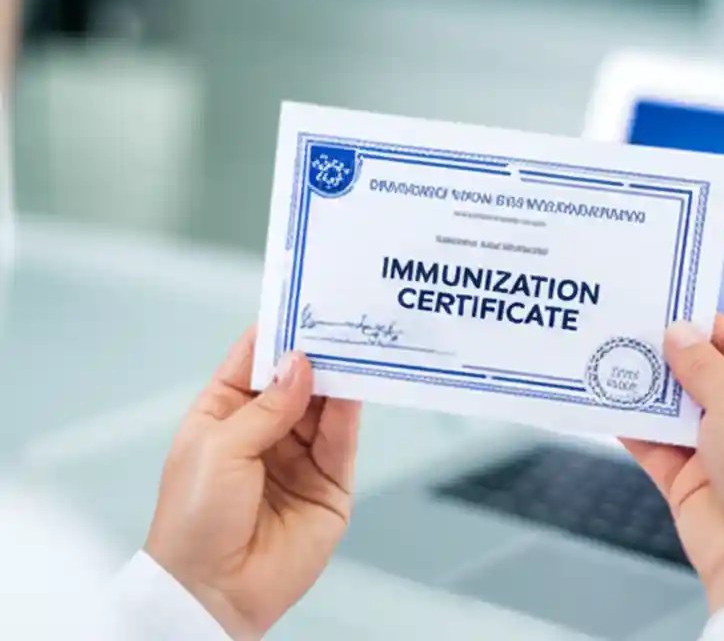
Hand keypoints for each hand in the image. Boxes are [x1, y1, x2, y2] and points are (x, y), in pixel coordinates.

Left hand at [144, 329, 361, 639]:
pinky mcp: (329, 483)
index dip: (277, 334)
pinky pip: (345, 439)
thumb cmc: (193, 523)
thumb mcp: (220, 448)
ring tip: (355, 346)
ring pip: (326, 405)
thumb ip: (268, 406)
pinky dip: (353, 411)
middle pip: (297, 379)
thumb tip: (301, 365)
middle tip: (339, 320)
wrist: (214, 591)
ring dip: (340, 377)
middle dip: (316, 351)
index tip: (300, 303)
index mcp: (223, 416)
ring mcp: (299, 457)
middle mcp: (264, 433)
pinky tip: (358, 386)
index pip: (255, 362)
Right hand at [622, 315, 723, 612]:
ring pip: (677, 411)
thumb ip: (703, 364)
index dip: (702, 325)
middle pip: (706, 376)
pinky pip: (658, 446)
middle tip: (623, 327)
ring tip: (605, 355)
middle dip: (667, 357)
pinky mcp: (695, 482)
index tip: (661, 304)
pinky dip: (634, 428)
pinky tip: (606, 402)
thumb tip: (677, 333)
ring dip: (646, 390)